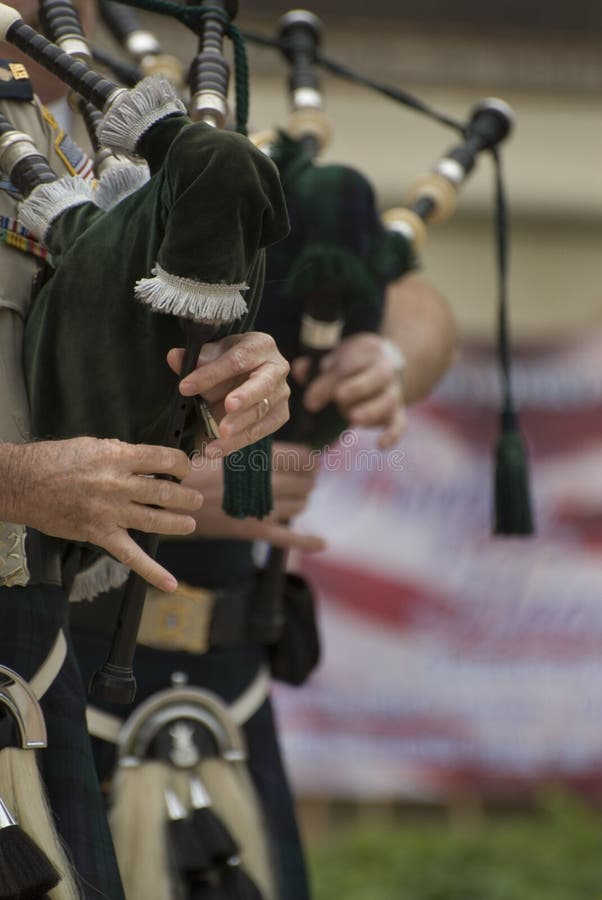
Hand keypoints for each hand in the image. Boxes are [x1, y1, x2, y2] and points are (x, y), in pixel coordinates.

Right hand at [5, 437, 202, 591]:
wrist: (23, 482)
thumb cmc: (55, 460)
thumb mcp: (94, 445)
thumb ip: (123, 455)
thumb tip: (148, 462)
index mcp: (117, 457)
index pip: (163, 459)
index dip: (182, 464)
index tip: (185, 468)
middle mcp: (117, 485)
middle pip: (165, 492)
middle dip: (186, 496)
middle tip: (195, 498)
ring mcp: (110, 512)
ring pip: (155, 520)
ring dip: (179, 523)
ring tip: (190, 522)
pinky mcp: (100, 534)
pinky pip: (130, 556)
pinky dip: (152, 571)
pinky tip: (169, 583)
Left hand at [167, 332, 289, 458]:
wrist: (243, 376)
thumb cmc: (228, 362)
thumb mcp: (212, 356)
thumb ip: (194, 359)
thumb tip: (174, 357)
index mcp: (260, 345)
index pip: (236, 359)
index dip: (211, 373)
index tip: (185, 387)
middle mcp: (277, 368)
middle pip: (262, 383)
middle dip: (245, 396)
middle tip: (227, 407)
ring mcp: (281, 393)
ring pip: (261, 410)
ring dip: (240, 425)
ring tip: (219, 436)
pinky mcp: (280, 415)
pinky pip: (260, 431)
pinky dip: (237, 442)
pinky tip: (216, 449)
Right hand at [184, 442, 324, 551]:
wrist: (165, 499)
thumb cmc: (186, 467)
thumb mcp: (214, 443)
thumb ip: (242, 440)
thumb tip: (261, 432)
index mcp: (253, 457)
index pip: (298, 458)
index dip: (308, 459)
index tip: (308, 459)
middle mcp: (259, 482)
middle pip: (302, 482)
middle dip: (307, 480)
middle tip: (305, 477)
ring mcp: (256, 508)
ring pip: (298, 504)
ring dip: (302, 499)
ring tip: (297, 495)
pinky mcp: (249, 530)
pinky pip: (284, 537)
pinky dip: (304, 540)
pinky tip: (322, 543)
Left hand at [292, 332, 405, 448]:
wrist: (381, 365)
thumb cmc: (350, 363)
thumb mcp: (333, 357)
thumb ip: (314, 366)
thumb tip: (300, 371)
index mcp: (368, 351)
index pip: (351, 363)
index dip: (331, 380)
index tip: (311, 399)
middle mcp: (386, 369)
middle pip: (379, 377)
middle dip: (358, 388)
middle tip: (339, 399)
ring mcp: (393, 392)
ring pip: (389, 400)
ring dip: (371, 411)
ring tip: (353, 418)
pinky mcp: (396, 413)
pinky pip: (399, 424)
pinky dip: (393, 434)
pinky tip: (380, 444)